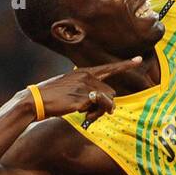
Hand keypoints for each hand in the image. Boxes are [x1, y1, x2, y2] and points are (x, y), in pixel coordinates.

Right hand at [27, 57, 143, 124]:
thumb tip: (107, 105)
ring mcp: (84, 86)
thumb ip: (89, 92)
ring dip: (100, 111)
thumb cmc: (53, 97)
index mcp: (84, 72)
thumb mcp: (71, 88)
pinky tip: (82, 115)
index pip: (109, 67)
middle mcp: (86, 76)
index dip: (125, 64)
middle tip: (90, 113)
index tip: (140, 59)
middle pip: (111, 92)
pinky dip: (95, 114)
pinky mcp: (82, 97)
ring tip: (85, 114)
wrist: (36, 101)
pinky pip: (100, 107)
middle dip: (105, 104)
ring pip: (108, 100)